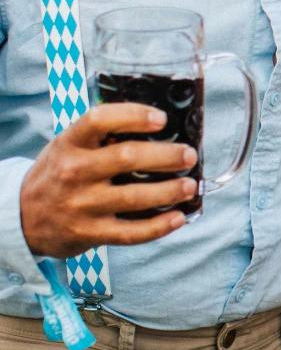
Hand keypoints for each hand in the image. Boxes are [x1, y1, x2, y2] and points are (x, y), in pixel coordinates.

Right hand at [19, 105, 196, 257]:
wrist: (22, 218)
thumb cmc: (58, 174)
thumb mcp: (68, 146)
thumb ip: (102, 136)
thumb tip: (159, 124)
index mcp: (70, 144)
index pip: (99, 120)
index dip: (133, 116)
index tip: (161, 119)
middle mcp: (74, 172)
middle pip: (127, 158)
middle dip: (166, 155)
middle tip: (188, 155)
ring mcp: (81, 205)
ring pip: (134, 197)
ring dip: (169, 191)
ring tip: (190, 185)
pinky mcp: (89, 233)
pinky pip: (130, 232)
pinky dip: (159, 226)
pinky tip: (178, 217)